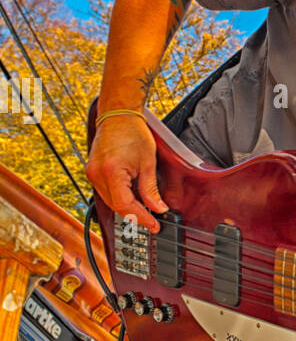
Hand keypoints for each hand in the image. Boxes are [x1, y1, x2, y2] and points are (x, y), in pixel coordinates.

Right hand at [85, 115, 167, 233]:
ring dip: (127, 208)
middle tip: (152, 221)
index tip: (154, 225)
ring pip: (110, 202)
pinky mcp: (92, 172)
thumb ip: (151, 189)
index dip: (140, 218)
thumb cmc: (132, 132)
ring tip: (144, 210)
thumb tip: (158, 208)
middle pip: (116, 206)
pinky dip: (119, 197)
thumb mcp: (148, 163)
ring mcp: (92, 174)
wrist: (118, 115)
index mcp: (111, 172)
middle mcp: (96, 174)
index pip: (125, 206)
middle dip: (135, 215)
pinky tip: (132, 198)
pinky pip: (106, 192)